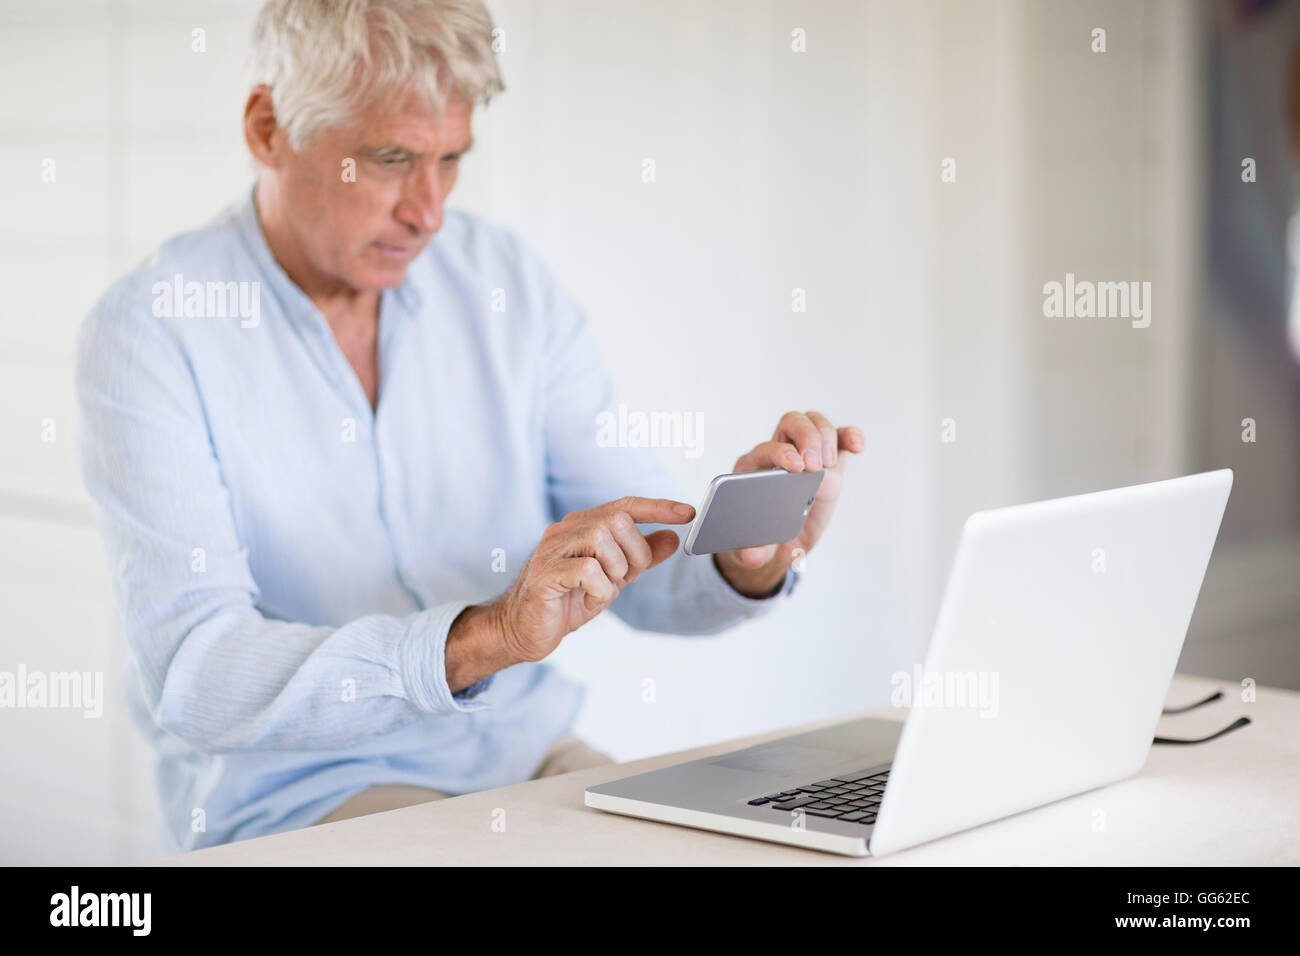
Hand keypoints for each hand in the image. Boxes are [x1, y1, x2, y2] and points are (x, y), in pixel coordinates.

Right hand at [446, 496, 695, 690]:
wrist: (523, 630)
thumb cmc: (568, 601)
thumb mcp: (614, 578)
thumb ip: (640, 557)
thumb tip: (672, 537)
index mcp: (583, 525)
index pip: (626, 505)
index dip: (659, 507)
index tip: (689, 513)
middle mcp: (565, 530)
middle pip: (618, 521)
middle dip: (635, 553)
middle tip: (626, 578)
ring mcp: (552, 550)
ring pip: (602, 540)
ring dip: (616, 571)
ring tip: (604, 589)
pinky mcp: (545, 575)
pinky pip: (587, 571)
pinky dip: (599, 589)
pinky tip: (589, 599)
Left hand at [714, 410, 864, 596]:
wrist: (779, 543)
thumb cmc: (760, 540)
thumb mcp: (751, 550)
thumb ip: (749, 553)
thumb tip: (753, 556)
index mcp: (752, 470)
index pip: (766, 448)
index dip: (781, 453)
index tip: (796, 467)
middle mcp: (778, 454)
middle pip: (791, 424)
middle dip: (806, 438)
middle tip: (816, 466)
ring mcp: (804, 455)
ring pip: (814, 424)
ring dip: (826, 437)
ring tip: (829, 464)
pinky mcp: (827, 463)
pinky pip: (839, 438)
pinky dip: (849, 437)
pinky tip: (858, 446)